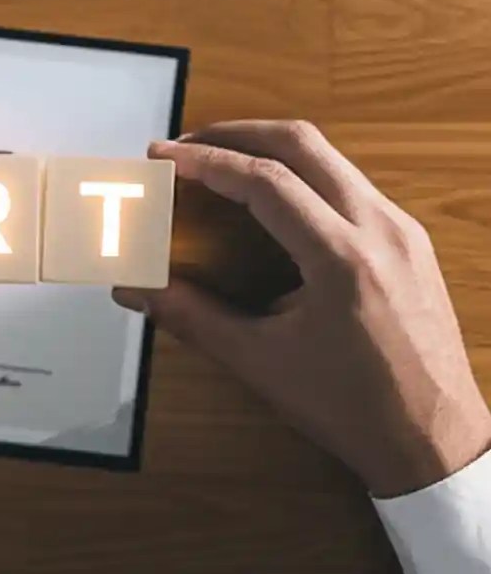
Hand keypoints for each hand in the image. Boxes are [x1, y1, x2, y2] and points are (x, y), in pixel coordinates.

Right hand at [113, 120, 490, 497]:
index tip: (164, 157)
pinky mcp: (411, 242)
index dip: (207, 161)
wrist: (436, 439)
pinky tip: (273, 203)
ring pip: (332, 159)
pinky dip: (303, 177)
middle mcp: (381, 229)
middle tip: (188, 146)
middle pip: (303, 144)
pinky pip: (351, 185)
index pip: (266, 182)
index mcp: (343, 259)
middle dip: (238, 133)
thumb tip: (137, 289)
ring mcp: (403, 231)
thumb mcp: (260, 362)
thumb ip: (192, 316)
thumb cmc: (352, 408)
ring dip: (271, 151)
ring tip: (222, 167)